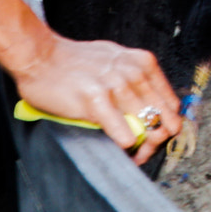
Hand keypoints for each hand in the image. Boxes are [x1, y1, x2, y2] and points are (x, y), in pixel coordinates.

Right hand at [10, 34, 181, 164]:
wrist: (40, 56)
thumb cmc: (75, 61)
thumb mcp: (116, 61)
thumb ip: (136, 80)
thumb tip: (153, 109)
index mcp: (143, 63)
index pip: (170, 104)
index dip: (167, 125)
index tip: (156, 138)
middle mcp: (134, 72)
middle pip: (163, 118)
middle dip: (157, 141)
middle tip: (144, 152)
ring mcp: (116, 85)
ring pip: (147, 128)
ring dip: (142, 148)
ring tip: (133, 155)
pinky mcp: (95, 99)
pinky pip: (123, 133)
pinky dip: (125, 144)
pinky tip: (121, 146)